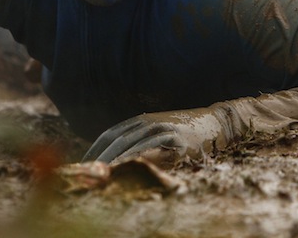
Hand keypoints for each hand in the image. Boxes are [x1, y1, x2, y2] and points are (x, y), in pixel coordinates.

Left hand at [82, 107, 230, 165]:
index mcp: (141, 119)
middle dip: (100, 159)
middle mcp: (148, 122)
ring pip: (131, 146)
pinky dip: (137, 162)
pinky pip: (152, 152)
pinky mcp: (175, 141)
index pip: (110, 134)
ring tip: (101, 177)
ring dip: (114, 162)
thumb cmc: (184, 131)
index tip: (83, 164)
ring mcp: (162, 130)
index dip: (95, 149)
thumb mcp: (158, 129)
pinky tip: (127, 172)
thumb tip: (115, 158)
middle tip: (88, 175)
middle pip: (117, 141)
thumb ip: (138, 138)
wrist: (214, 124)